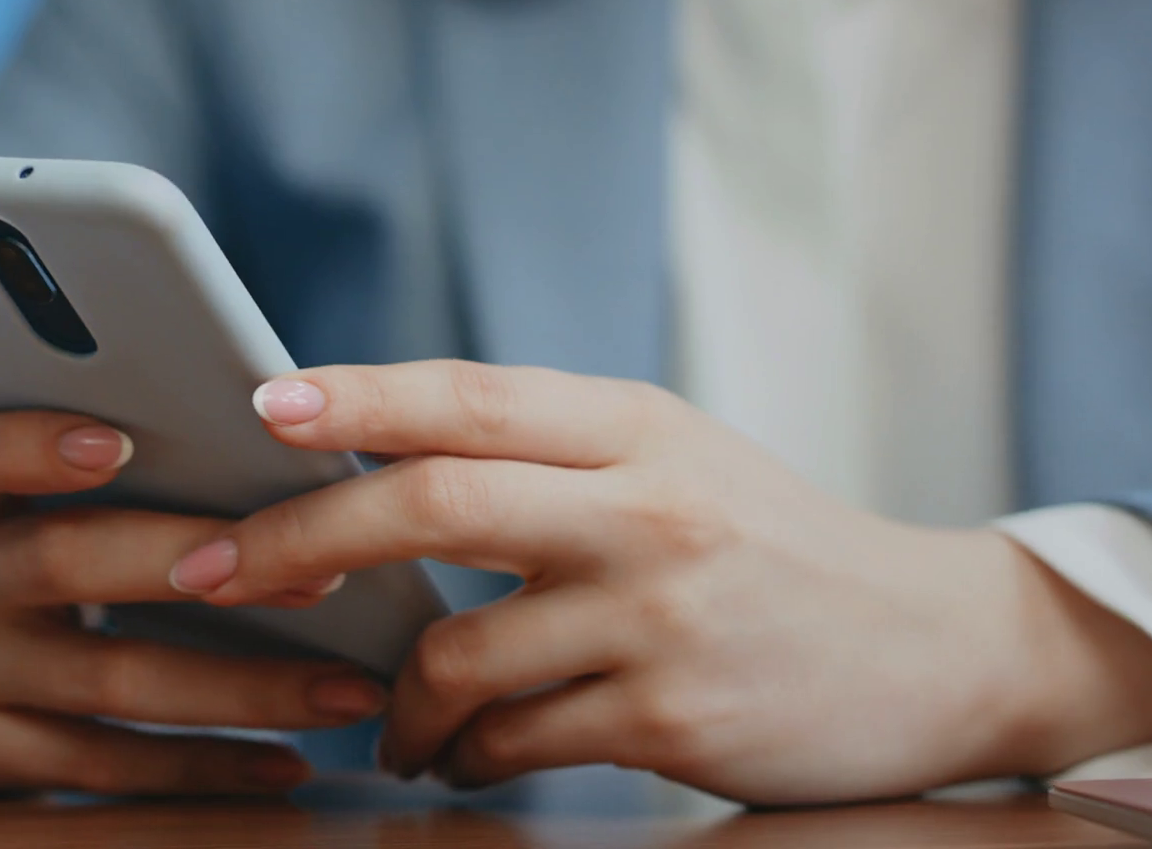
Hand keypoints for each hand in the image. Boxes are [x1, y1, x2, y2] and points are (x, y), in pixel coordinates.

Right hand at [0, 410, 387, 794]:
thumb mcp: (20, 499)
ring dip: (243, 686)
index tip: (117, 443)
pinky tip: (285, 760)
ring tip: (346, 686)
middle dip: (195, 564)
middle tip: (321, 572)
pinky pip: (106, 764)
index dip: (28, 447)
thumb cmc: (13, 547)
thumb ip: (110, 468)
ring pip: (111, 682)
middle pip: (64, 563)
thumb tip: (277, 448)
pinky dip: (205, 764)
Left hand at [165, 360, 1151, 803]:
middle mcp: (645, 508)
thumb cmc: (770, 544)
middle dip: (300, 539)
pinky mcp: (671, 718)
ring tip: (389, 722)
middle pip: (432, 503)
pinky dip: (463, 754)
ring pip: (457, 654)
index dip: (355, 396)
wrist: (936, 647)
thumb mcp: (675, 459)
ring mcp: (659, 616)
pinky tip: (461, 757)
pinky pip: (512, 741)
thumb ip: (545, 454)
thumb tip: (373, 459)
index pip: (469, 396)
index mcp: (637, 426)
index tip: (261, 405)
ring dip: (393, 699)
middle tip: (216, 572)